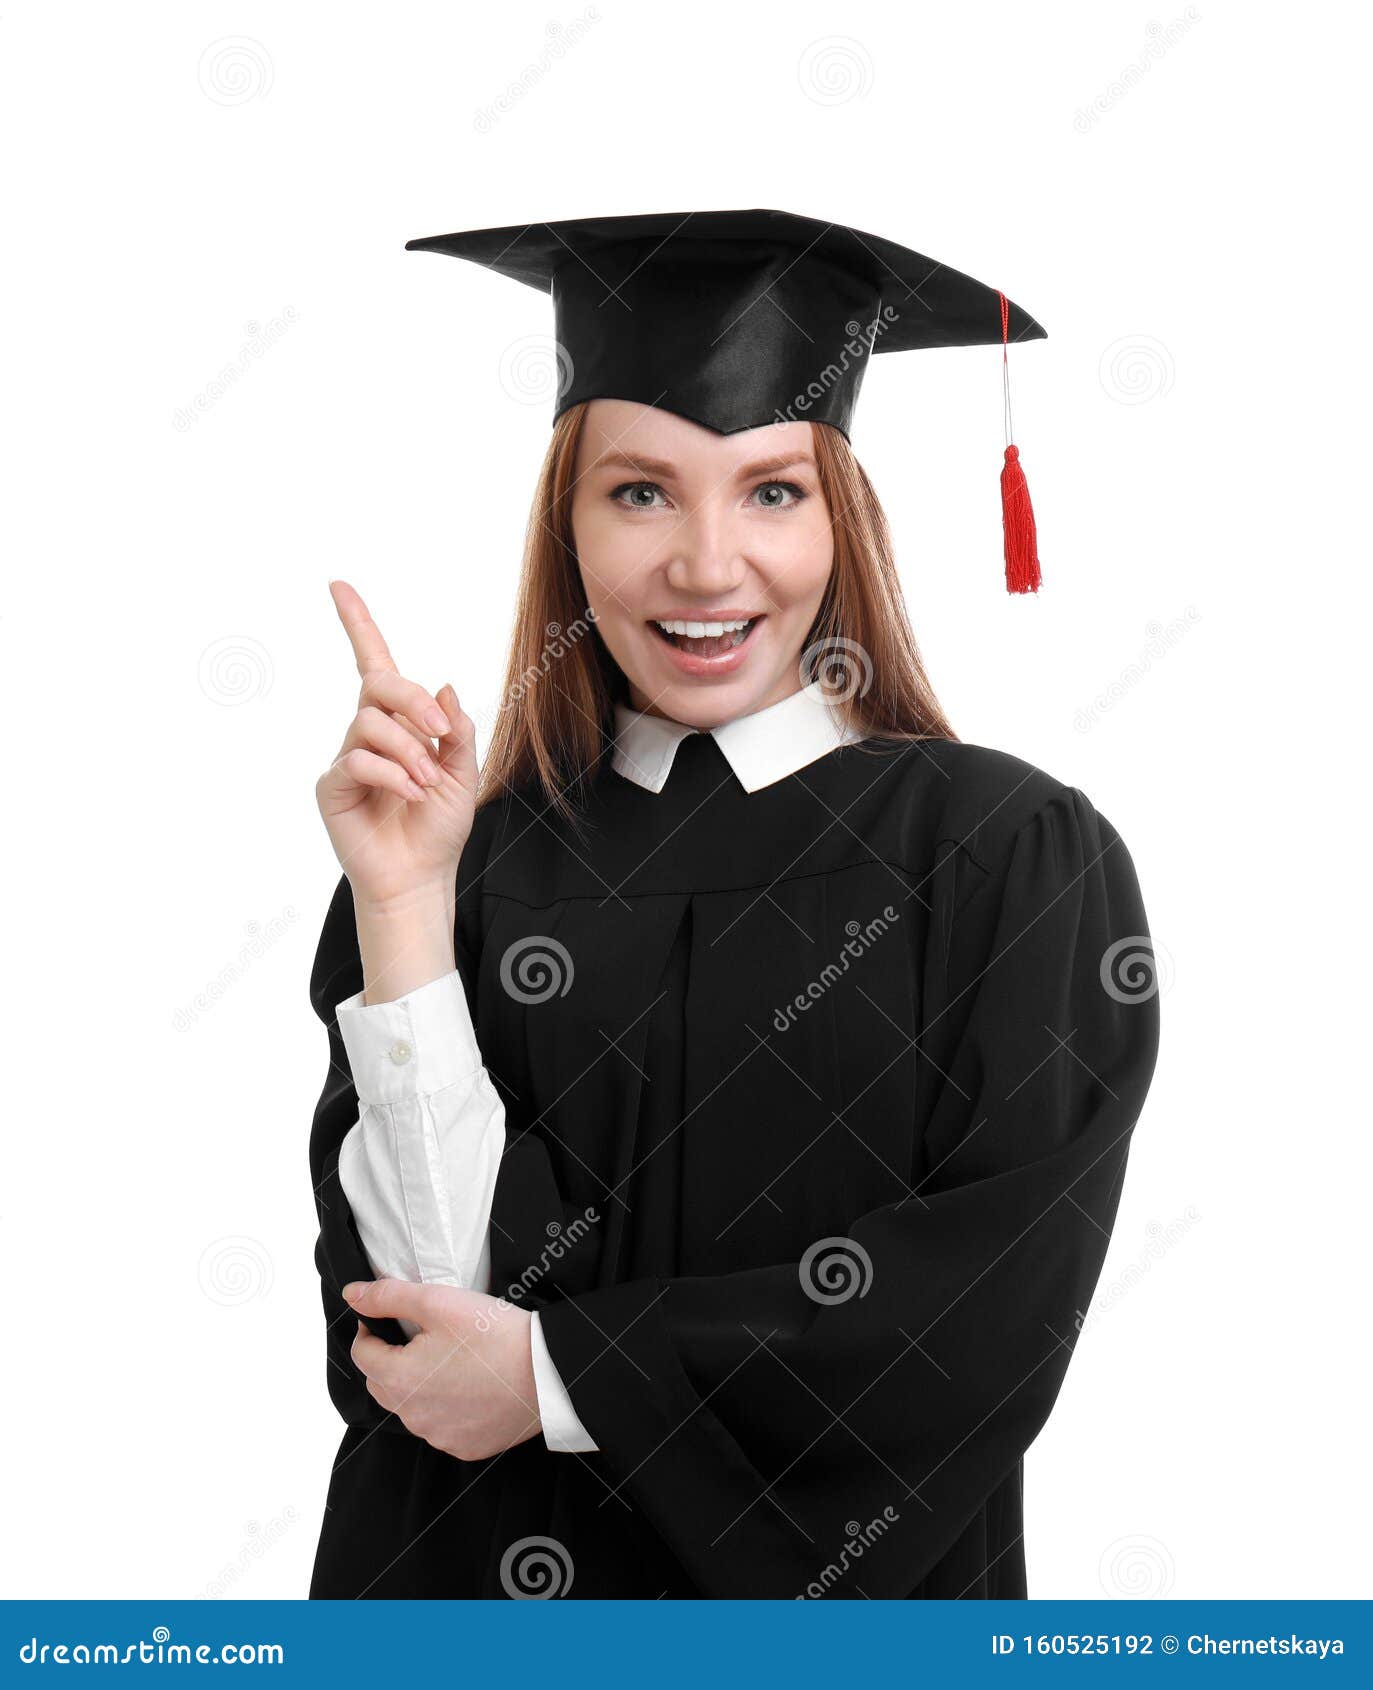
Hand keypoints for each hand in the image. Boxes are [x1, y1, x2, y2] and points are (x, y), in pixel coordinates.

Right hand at [316, 580, 477, 910]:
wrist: (420, 876)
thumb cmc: (438, 827)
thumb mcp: (464, 773)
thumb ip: (457, 729)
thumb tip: (443, 684)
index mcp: (399, 722)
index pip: (373, 662)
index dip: (357, 623)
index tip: (338, 585)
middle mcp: (367, 733)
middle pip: (378, 685)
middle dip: (413, 702)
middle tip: (443, 734)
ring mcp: (346, 757)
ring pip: (371, 723)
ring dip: (409, 749)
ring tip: (428, 783)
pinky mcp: (333, 787)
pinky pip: (356, 760)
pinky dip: (391, 773)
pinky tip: (411, 795)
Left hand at [343, 1279, 541, 1461]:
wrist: (547, 1371)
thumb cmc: (494, 1334)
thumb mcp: (439, 1301)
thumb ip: (389, 1296)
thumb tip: (352, 1294)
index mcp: (399, 1379)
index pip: (362, 1354)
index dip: (369, 1331)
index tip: (389, 1319)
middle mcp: (412, 1416)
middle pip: (381, 1383)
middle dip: (391, 1359)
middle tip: (422, 1336)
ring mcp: (438, 1435)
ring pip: (410, 1407)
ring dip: (417, 1386)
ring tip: (449, 1360)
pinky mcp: (464, 1446)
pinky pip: (440, 1426)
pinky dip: (445, 1408)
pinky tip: (469, 1386)